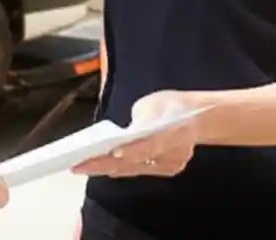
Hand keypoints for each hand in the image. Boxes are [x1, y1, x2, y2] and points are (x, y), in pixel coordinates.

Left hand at [71, 90, 199, 178]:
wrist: (196, 116)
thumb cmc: (171, 106)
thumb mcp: (153, 104)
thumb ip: (139, 120)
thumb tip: (120, 138)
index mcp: (173, 130)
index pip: (150, 144)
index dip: (132, 150)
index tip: (113, 152)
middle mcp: (174, 152)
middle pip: (136, 161)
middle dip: (105, 163)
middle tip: (79, 165)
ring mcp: (171, 164)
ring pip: (134, 169)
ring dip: (107, 168)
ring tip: (81, 167)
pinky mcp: (167, 170)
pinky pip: (138, 171)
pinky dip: (118, 168)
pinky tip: (98, 167)